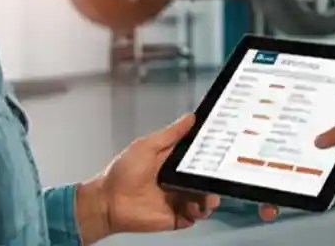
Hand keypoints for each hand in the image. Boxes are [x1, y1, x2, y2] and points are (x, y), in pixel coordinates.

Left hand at [76, 114, 278, 243]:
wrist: (108, 203)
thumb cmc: (121, 173)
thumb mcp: (147, 146)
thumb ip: (170, 134)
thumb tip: (190, 118)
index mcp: (174, 161)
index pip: (201, 157)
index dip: (214, 154)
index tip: (226, 149)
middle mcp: (179, 180)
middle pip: (208, 179)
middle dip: (218, 179)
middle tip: (219, 178)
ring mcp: (179, 199)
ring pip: (206, 199)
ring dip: (210, 198)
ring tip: (206, 197)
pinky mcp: (176, 217)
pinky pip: (195, 216)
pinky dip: (199, 213)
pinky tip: (193, 208)